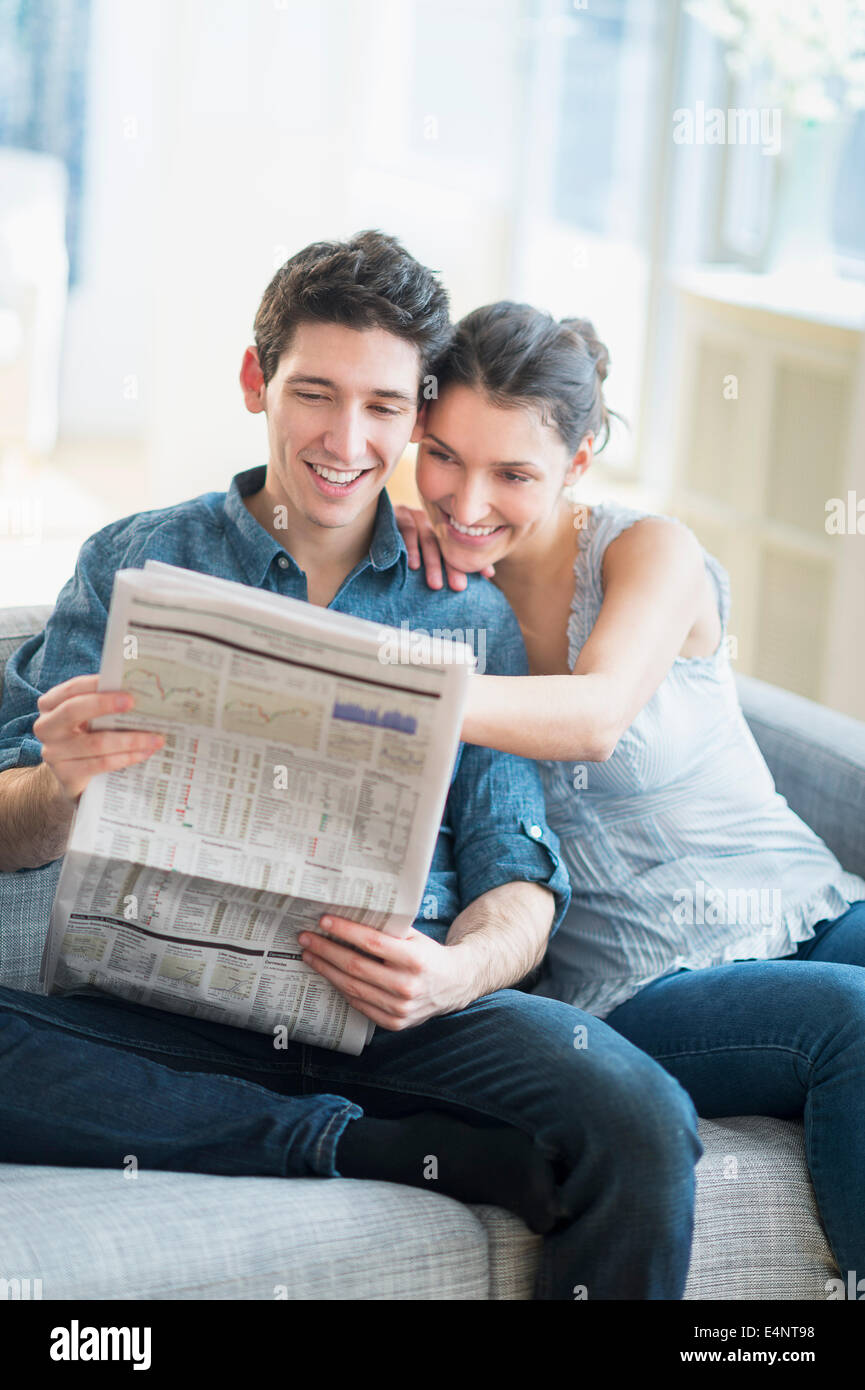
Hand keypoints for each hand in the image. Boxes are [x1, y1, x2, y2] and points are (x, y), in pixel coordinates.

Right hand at [33, 674, 164, 801]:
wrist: (73, 776)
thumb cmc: (87, 736)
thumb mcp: (90, 718)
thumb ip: (106, 704)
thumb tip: (140, 690)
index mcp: (50, 705)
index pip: (71, 689)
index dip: (95, 685)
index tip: (122, 686)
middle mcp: (46, 727)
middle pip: (73, 711)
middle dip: (105, 705)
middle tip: (134, 703)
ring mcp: (53, 753)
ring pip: (95, 742)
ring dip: (130, 739)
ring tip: (156, 737)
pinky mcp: (66, 775)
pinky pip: (101, 763)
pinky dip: (127, 757)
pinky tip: (145, 752)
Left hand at [298, 914, 470, 1029]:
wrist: (455, 985)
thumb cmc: (429, 954)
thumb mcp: (415, 937)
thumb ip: (388, 930)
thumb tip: (350, 914)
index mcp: (415, 960)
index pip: (371, 943)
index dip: (345, 931)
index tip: (323, 921)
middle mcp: (407, 986)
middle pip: (355, 966)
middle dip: (326, 950)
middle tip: (306, 938)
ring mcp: (400, 1008)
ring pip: (352, 987)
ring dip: (326, 970)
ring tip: (310, 955)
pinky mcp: (394, 1023)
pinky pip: (359, 1004)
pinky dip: (340, 988)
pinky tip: (328, 975)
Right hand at [394, 504, 494, 590]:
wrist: (376, 523)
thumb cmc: (405, 545)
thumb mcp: (430, 553)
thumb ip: (453, 562)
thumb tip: (489, 574)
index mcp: (443, 529)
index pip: (462, 545)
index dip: (473, 560)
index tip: (487, 576)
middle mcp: (433, 521)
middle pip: (447, 544)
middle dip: (452, 566)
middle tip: (458, 587)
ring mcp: (416, 516)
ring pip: (428, 539)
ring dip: (432, 563)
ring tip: (435, 585)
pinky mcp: (398, 515)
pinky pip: (406, 531)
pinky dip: (410, 549)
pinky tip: (412, 566)